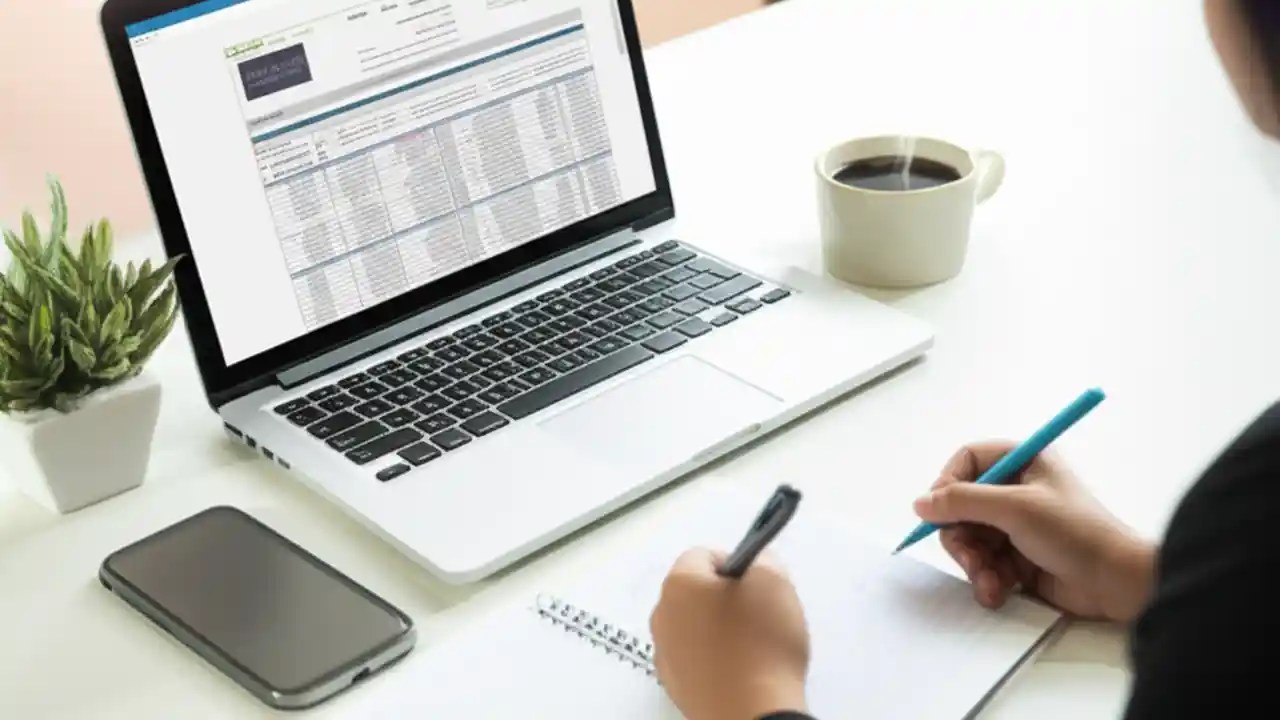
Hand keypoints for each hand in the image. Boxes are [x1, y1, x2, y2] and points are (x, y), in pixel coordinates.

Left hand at [650, 548, 809, 719]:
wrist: (750, 714)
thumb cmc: (761, 644)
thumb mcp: (775, 583)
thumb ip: (764, 560)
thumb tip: (756, 564)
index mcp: (679, 584)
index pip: (705, 555)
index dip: (737, 564)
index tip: (759, 585)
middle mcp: (662, 615)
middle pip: (697, 591)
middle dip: (727, 597)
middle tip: (759, 614)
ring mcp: (664, 653)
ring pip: (696, 626)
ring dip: (720, 629)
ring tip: (753, 647)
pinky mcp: (675, 685)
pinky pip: (696, 658)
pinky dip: (715, 658)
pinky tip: (741, 670)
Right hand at [913, 441, 1156, 621]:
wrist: (1116, 584)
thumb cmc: (1074, 532)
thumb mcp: (1015, 509)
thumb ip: (963, 502)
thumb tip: (920, 504)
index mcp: (1023, 462)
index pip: (967, 461)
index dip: (948, 484)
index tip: (938, 511)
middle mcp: (1017, 490)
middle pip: (961, 506)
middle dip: (961, 537)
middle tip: (970, 558)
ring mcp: (1016, 525)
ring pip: (969, 539)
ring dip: (974, 564)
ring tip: (991, 582)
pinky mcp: (1018, 557)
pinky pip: (984, 564)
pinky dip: (986, 579)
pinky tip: (999, 592)